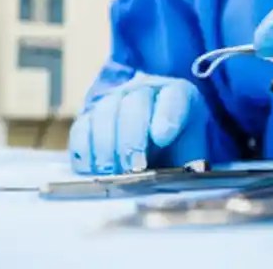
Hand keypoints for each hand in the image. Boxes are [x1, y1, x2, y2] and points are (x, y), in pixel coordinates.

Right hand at [68, 73, 208, 174]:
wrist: (155, 147)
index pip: (175, 97)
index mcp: (179, 95)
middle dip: (132, 137)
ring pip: (104, 115)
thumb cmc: (176, 151)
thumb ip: (187, 164)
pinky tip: (93, 171)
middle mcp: (144, 90)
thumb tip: (174, 181)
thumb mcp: (191, 156)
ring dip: (106, 146)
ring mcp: (114, 101)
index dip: (167, 116)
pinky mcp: (89, 118)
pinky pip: (81, 131)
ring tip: (112, 173)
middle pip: (134, 103)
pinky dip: (84, 152)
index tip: (162, 137)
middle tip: (134, 166)